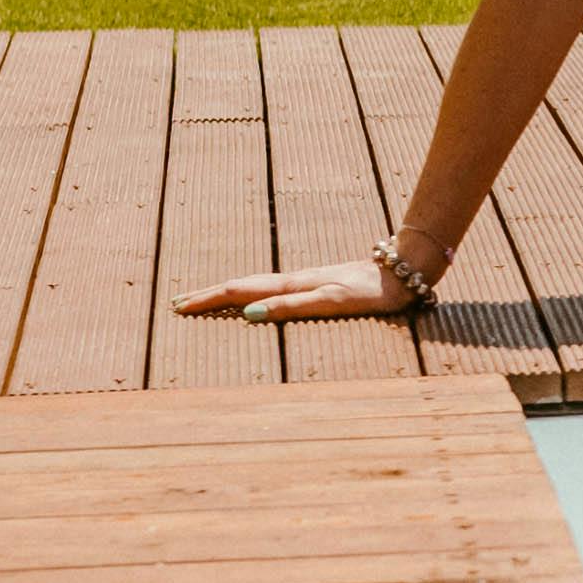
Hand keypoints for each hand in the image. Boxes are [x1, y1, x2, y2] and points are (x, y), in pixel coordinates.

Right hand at [175, 250, 420, 322]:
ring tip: (203, 299)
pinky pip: (272, 288)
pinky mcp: (317, 283)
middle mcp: (294, 280)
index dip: (209, 299)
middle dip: (209, 294)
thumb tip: (249, 313)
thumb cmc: (372, 291)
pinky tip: (251, 298)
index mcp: (292, 285)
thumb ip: (293, 306)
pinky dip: (250, 293)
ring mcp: (305, 280)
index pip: (240, 291)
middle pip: (243, 285)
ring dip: (226, 292)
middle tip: (177, 303)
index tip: (180, 307)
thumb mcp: (332, 301)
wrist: (404, 269)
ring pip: (256, 285)